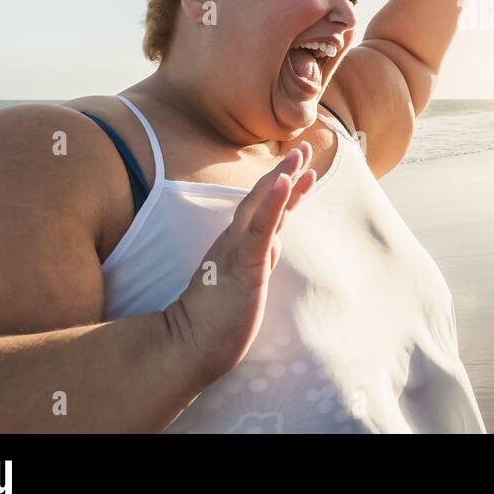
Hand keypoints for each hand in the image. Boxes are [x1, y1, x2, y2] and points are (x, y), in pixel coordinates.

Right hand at [165, 142, 315, 385]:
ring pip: (263, 206)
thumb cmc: (215, 320)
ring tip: (299, 155)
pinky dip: (274, 203)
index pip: (264, 209)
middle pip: (264, 198)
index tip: (299, 165)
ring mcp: (238, 250)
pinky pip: (260, 228)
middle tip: (304, 147)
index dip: (282, 185)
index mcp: (237, 246)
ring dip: (282, 178)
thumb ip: (256, 260)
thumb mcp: (243, 282)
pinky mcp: (243, 264)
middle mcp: (236, 241)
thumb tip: (274, 246)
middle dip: (285, 171)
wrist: (189, 347)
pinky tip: (285, 181)